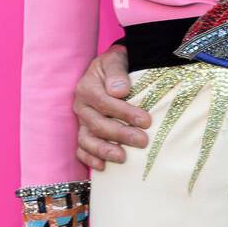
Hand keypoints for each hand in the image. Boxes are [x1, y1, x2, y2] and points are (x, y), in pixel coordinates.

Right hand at [74, 44, 150, 168]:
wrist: (111, 69)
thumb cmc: (117, 65)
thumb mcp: (116, 60)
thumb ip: (117, 72)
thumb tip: (119, 91)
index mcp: (88, 87)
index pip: (105, 103)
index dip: (125, 113)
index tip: (146, 121)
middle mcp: (81, 105)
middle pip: (97, 124)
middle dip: (120, 134)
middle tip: (142, 141)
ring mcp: (81, 121)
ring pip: (87, 139)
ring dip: (104, 150)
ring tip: (122, 158)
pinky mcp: (83, 132)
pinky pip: (81, 148)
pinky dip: (89, 159)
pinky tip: (103, 167)